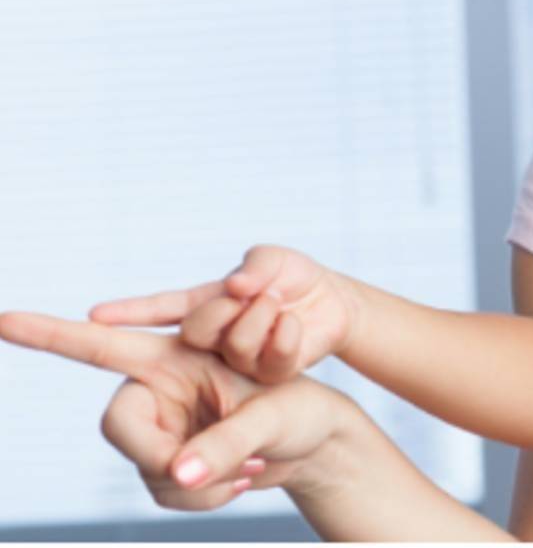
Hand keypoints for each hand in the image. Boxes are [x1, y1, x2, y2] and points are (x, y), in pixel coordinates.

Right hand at [0, 309, 354, 510]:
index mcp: (174, 357)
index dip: (49, 335)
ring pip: (146, 469)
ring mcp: (164, 429)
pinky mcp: (174, 465)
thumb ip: (224, 442)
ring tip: (252, 465)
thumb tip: (176, 477)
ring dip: (200, 483)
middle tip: (204, 467)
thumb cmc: (302, 408)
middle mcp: (159, 390)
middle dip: (161, 452)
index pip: (100, 345)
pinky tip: (245, 479)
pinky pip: (166, 493)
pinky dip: (205, 497)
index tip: (1, 319)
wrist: (320, 440)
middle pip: (119, 426)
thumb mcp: (271, 417)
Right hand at [90, 245, 360, 383]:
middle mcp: (216, 336)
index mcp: (205, 304)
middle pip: (196, 330)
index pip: (160, 308)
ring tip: (277, 298)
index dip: (129, 313)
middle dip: (219, 312)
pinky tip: (293, 322)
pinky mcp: (272, 374)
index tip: (94, 314)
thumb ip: (256, 266)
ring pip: (236, 344)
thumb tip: (237, 285)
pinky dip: (285, 335)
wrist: (335, 304)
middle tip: (246, 293)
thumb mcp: (273, 260)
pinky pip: (273, 359)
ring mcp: (242, 359)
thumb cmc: (292, 276)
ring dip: (259, 317)